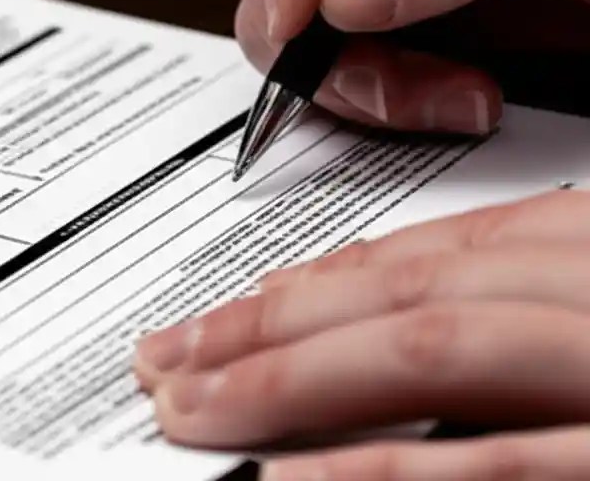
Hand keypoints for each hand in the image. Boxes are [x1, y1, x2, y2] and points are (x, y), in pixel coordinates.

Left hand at [133, 189, 589, 479]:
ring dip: (288, 378)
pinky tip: (285, 478)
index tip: (248, 300)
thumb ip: (536, 308)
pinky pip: (499, 464)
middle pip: (412, 291)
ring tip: (186, 408)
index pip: (457, 248)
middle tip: (169, 355)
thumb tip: (411, 319)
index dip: (334, 276)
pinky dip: (381, 468)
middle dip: (272, 323)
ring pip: (427, 348)